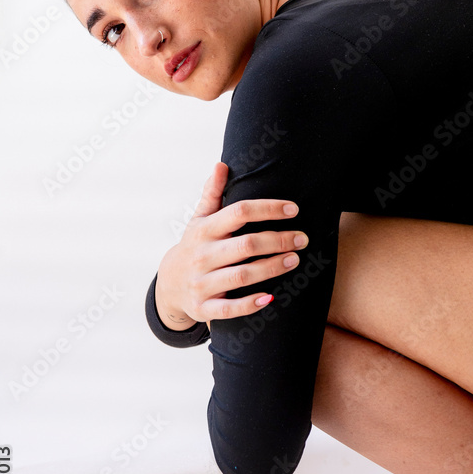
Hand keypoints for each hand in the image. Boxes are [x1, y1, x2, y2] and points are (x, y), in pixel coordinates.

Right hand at [154, 161, 307, 329]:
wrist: (169, 285)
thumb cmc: (194, 246)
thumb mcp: (199, 220)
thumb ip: (213, 193)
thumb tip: (221, 165)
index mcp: (205, 230)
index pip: (240, 212)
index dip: (268, 208)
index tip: (293, 210)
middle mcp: (202, 255)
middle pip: (247, 244)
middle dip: (278, 240)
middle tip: (303, 238)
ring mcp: (202, 283)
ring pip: (242, 275)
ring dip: (272, 268)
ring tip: (295, 260)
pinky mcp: (203, 307)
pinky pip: (229, 308)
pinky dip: (249, 304)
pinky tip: (270, 298)